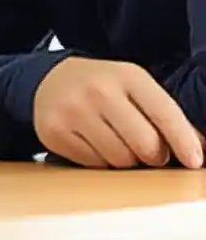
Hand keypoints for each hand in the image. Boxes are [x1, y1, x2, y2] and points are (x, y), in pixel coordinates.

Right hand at [34, 57, 203, 168]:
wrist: (48, 79)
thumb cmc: (102, 87)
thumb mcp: (134, 87)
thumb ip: (164, 115)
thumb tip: (199, 148)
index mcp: (126, 75)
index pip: (164, 112)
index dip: (183, 140)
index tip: (195, 160)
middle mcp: (98, 91)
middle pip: (145, 144)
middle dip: (154, 156)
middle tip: (148, 151)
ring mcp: (73, 111)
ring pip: (120, 159)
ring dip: (126, 160)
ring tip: (117, 143)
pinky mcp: (54, 132)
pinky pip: (93, 164)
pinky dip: (100, 161)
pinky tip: (94, 144)